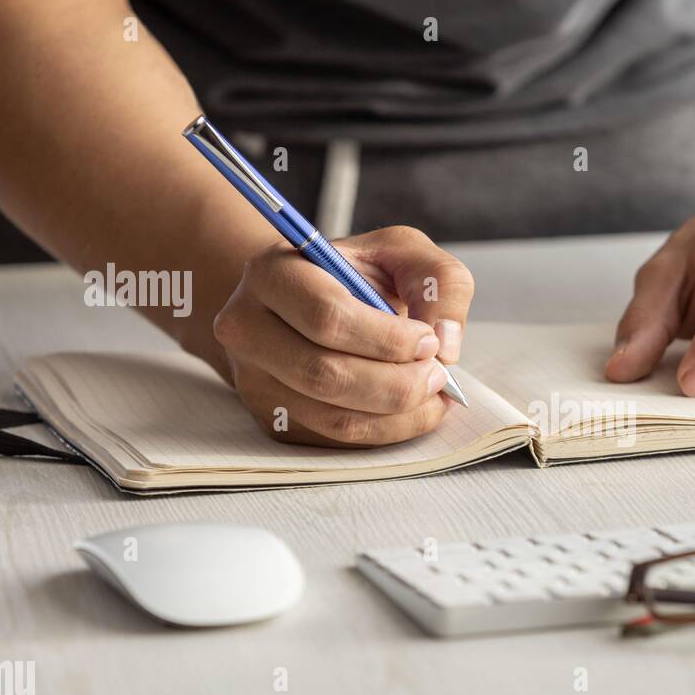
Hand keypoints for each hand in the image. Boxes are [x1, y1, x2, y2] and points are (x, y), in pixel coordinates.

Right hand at [211, 226, 472, 445]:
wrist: (314, 302)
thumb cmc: (359, 276)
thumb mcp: (404, 253)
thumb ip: (438, 282)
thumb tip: (445, 343)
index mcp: (273, 273)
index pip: (327, 317)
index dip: (388, 338)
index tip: (428, 340)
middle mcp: (249, 328)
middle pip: (326, 375)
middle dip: (398, 383)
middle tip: (437, 374)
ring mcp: (256, 379)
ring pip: (334, 418)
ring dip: (399, 414)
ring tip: (431, 393)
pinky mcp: (274, 418)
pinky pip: (337, 440)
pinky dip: (387, 431)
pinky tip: (410, 409)